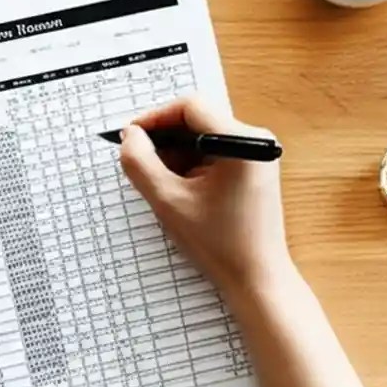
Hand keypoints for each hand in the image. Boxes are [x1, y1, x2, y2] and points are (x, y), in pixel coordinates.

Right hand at [119, 96, 293, 300]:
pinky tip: (178, 189)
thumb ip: (141, 163)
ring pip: (202, 137)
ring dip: (176, 154)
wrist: (257, 279)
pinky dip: (190, 164)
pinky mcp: (252, 168)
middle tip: (138, 160)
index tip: (130, 136)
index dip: (155, 118)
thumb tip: (131, 136)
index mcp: (242, 142)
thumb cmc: (219, 245)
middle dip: (164, 139)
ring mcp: (256, 154)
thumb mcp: (169, 201)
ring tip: (159, 183)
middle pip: (197, 120)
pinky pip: (213, 152)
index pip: (190, 108)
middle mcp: (255, 140)